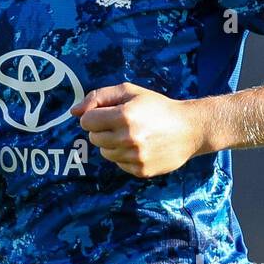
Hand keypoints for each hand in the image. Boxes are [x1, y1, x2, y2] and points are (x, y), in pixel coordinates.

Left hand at [70, 83, 203, 178]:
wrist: (190, 128)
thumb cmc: (157, 106)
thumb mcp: (129, 91)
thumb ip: (98, 97)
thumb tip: (74, 111)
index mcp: (124, 116)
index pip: (86, 121)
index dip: (94, 116)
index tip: (106, 114)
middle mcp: (128, 138)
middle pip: (93, 138)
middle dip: (102, 130)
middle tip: (121, 123)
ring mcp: (135, 157)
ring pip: (105, 153)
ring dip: (112, 143)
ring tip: (132, 135)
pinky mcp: (141, 171)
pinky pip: (119, 164)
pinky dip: (124, 156)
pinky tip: (140, 147)